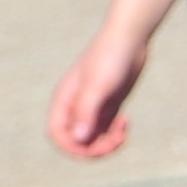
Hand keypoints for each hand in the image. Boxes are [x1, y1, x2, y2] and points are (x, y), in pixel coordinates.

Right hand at [47, 29, 143, 160]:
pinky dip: (115, 133)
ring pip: (93, 138)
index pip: (57, 133)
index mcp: (64, 100)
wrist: (129, 39)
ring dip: (108, 142)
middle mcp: (75, 105)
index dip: (71, 147)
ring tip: (123, 131)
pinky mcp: (108, 105)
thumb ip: (86, 113)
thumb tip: (79, 140)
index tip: (92, 147)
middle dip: (95, 147)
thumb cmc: (110, 58)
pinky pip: (106, 130)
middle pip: (77, 140)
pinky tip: (126, 121)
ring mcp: (92, 106)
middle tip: (116, 139)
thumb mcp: (98, 87)